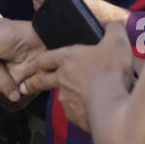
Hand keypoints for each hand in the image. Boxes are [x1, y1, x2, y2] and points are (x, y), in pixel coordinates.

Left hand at [13, 25, 134, 131]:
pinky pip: (75, 112)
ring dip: (66, 96)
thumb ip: (113, 30)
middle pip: (41, 81)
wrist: (111, 107)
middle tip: (27, 86)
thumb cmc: (109, 71)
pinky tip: (92, 109)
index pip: (44, 58)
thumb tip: (113, 26)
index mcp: (66, 59)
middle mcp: (61, 80)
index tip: (37, 64)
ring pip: (60, 97)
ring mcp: (66, 100)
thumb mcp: (116, 42)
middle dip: (34, 83)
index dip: (40, 60)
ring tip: (78, 97)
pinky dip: (81, 110)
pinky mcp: (75, 117)